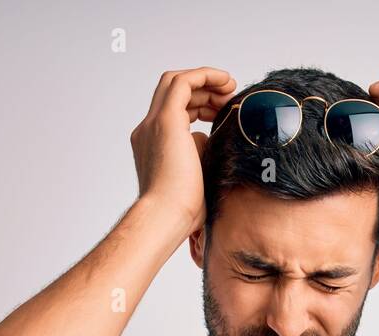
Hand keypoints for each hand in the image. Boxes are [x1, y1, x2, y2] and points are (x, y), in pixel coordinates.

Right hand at [130, 67, 238, 235]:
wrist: (166, 217)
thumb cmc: (182, 210)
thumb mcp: (196, 177)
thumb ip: (199, 155)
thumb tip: (208, 139)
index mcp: (152, 145)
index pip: (174, 111)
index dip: (200, 105)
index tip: (221, 112)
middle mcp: (148, 130)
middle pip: (173, 93)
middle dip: (204, 91)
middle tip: (229, 98)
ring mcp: (153, 124)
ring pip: (176, 83)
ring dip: (206, 82)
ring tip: (230, 89)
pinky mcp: (166, 120)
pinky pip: (184, 82)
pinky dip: (205, 75)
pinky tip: (226, 81)